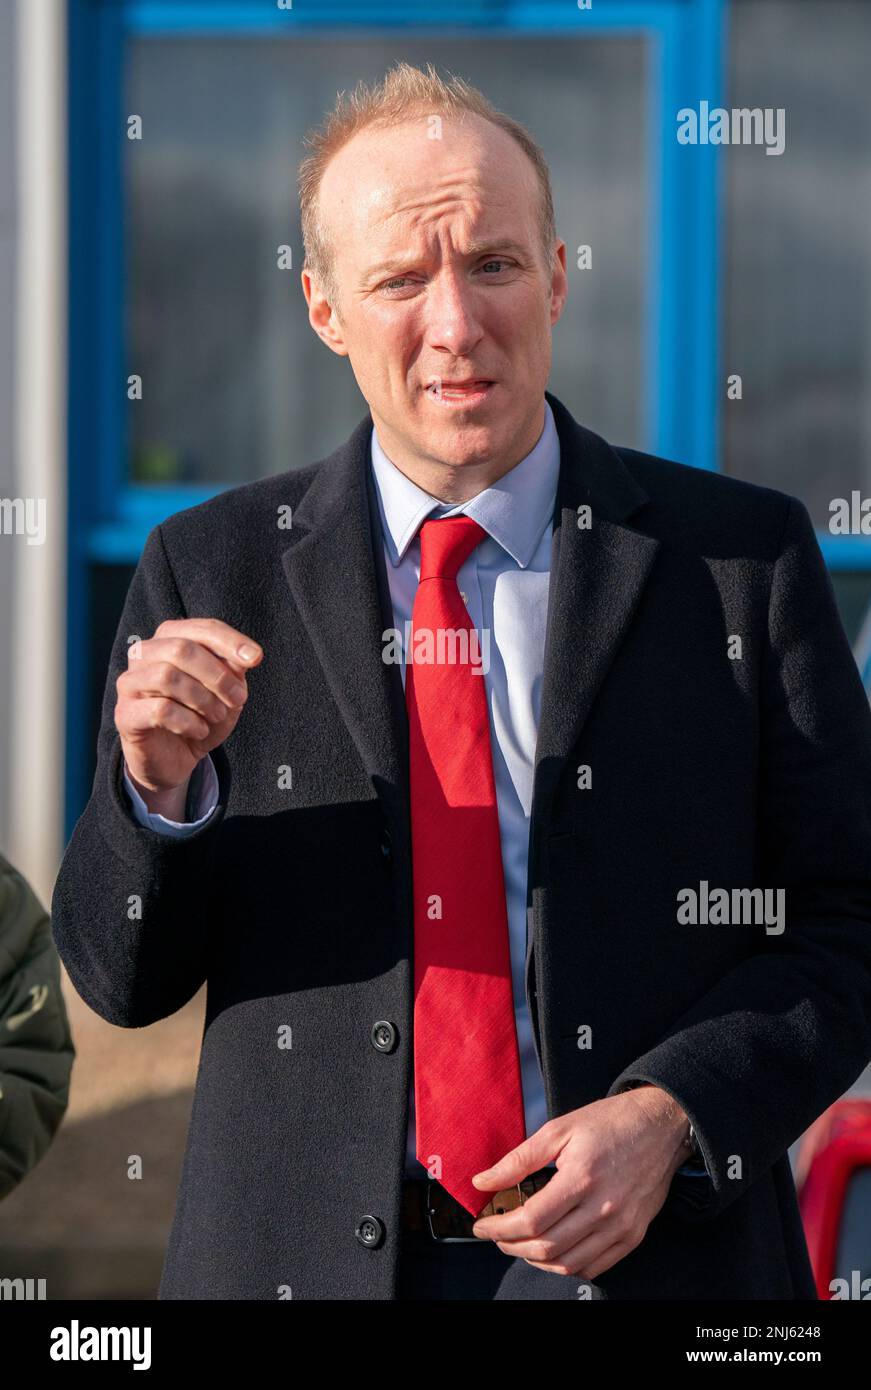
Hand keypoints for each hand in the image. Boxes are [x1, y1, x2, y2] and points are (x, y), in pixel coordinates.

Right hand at [116, 617, 262, 805]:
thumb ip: (232, 670)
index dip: (230, 641)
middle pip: (181, 649)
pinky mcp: (125, 714)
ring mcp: (130, 683)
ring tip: (217, 716)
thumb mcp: (225, 693)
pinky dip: (188, 721)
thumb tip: (245, 656)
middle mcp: (144, 654)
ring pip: (167, 676)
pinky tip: (198, 731)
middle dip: (218, 676)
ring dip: (203, 699)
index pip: (202, 628)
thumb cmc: (199, 717)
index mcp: (170, 639)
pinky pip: (159, 710)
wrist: (174, 759)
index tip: (256, 659)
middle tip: (238, 699)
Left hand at [470, 1085, 689, 1278]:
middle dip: (511, 1246)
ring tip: (519, 1244)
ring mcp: (621, 1226)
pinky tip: (551, 1252)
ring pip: (568, 1264)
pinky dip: (566, 1266)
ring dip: (535, 1261)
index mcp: (582, 1177)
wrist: (661, 1125)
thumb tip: (483, 1182)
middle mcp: (604, 1207)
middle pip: (547, 1247)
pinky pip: (594, 1267)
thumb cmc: (610, 1122)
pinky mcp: (633, 1235)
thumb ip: (519, 1159)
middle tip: (496, 1235)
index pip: (531, 1219)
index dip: (499, 1228)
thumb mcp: (559, 1129)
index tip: (482, 1225)